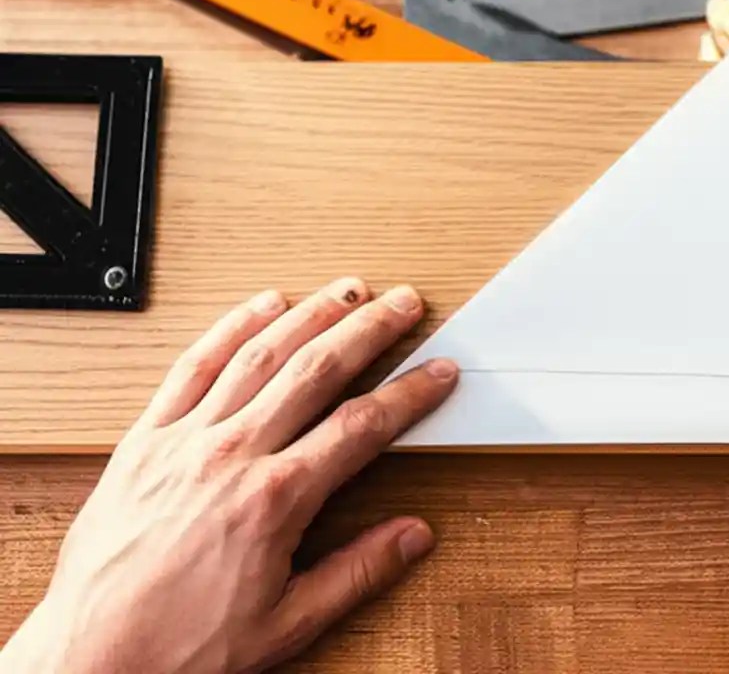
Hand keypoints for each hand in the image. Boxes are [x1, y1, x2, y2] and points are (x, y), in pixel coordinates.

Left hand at [0, 279, 457, 673]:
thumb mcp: (288, 624)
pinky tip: (261, 306)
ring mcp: (184, 441)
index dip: (410, 393)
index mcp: (275, 500)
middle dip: (369, 329)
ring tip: (346, 290)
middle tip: (403, 304)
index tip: (438, 373)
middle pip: (317, 370)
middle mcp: (231, 456)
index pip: (362, 426)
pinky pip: (192, 366)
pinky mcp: (144, 440)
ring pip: (260, 354)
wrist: (91, 658)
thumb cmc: (181, 648)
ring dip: (310, 314)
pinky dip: (230, 328)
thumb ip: (357, 572)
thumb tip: (412, 536)